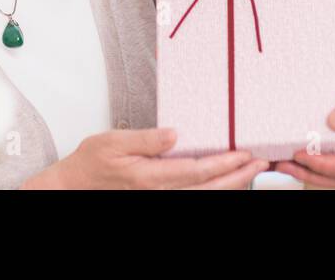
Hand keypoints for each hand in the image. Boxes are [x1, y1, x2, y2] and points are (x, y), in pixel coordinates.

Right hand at [23, 127, 268, 188]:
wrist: (72, 189)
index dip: (224, 164)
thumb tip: (174, 133)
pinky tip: (226, 183)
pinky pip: (192, 199)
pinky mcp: (158, 201)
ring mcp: (159, 201)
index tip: (245, 153)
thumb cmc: (90, 163)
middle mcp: (158, 194)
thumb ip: (145, 139)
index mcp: (148, 177)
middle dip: (237, 177)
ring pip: (203, 198)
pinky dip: (213, 192)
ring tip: (251, 172)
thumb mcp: (112, 142)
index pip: (196, 172)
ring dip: (230, 186)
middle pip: (207, 190)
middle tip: (261, 163)